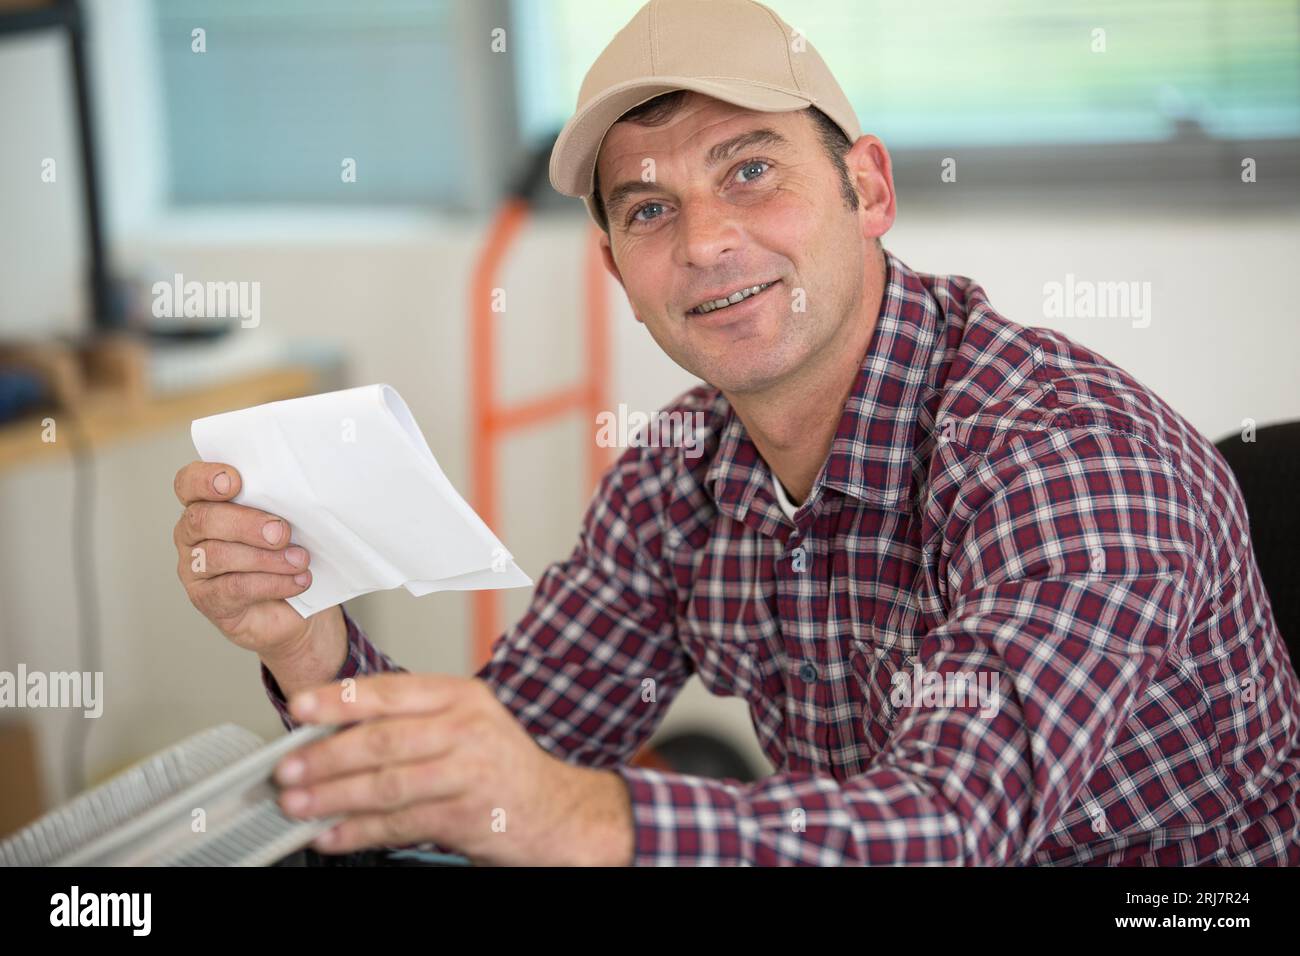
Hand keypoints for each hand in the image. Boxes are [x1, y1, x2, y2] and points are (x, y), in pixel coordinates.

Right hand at [173, 460, 325, 660]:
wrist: (293, 604)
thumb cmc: (285, 551)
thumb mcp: (286, 521)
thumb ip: (279, 505)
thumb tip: (296, 495)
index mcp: (206, 504)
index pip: (188, 483)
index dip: (205, 479)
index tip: (235, 481)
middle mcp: (192, 534)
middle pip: (203, 519)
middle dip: (246, 524)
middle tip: (282, 532)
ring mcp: (194, 568)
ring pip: (218, 556)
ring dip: (266, 558)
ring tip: (299, 560)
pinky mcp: (207, 599)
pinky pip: (234, 589)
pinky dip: (271, 583)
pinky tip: (297, 580)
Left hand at [273, 674, 635, 865]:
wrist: (556, 810)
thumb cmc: (500, 765)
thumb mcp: (464, 723)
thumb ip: (408, 722)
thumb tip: (333, 733)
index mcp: (460, 695)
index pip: (390, 691)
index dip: (339, 700)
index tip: (300, 709)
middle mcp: (467, 728)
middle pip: (383, 739)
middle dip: (326, 756)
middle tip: (287, 768)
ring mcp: (469, 772)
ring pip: (387, 783)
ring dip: (334, 797)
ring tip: (299, 804)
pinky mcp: (467, 815)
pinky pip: (401, 823)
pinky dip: (359, 831)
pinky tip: (333, 834)